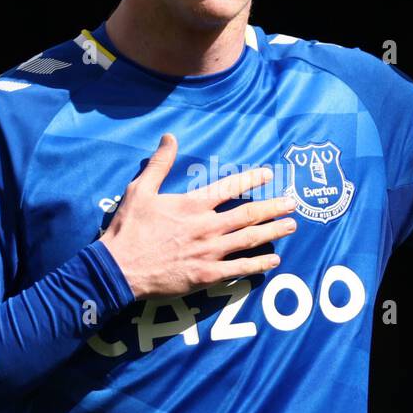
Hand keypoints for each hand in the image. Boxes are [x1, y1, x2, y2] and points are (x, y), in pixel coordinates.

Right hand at [98, 133, 298, 299]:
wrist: (119, 268)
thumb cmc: (129, 229)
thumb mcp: (140, 190)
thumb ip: (159, 164)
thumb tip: (170, 137)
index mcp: (193, 205)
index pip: (229, 187)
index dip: (251, 180)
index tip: (269, 175)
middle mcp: (207, 226)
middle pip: (249, 214)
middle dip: (274, 208)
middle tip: (293, 204)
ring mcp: (209, 252)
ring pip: (249, 239)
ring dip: (273, 232)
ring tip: (292, 226)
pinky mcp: (206, 275)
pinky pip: (240, 268)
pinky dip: (259, 264)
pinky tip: (274, 260)